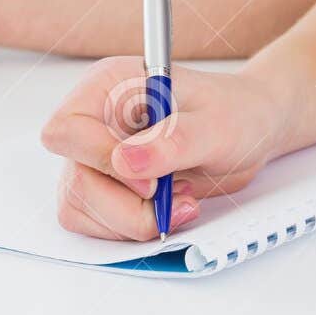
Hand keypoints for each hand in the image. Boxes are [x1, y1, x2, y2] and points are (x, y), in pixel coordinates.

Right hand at [42, 58, 289, 241]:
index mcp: (109, 86)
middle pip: (75, 179)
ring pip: (79, 207)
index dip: (100, 161)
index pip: (66, 130)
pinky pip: (93, 222)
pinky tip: (167, 210)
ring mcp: (94, 156)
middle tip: (175, 197)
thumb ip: (173, 141)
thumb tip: (125, 161)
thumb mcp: (216, 125)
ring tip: (178, 201)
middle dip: (127, 205)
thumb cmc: (234, 113)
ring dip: (131, 220)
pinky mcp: (103, 186)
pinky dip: (130, 228)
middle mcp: (94, 119)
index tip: (149, 181)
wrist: (248, 129)